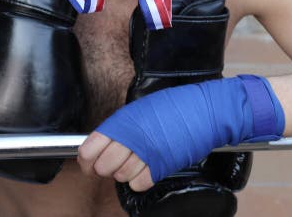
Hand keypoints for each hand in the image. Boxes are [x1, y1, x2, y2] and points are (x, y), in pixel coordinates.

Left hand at [77, 76, 284, 188]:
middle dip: (106, 168)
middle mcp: (130, 138)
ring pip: (120, 177)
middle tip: (116, 162)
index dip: (85, 160)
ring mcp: (145, 154)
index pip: (88, 148)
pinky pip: (138, 184)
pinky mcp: (160, 167)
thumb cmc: (176, 106)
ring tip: (137, 161)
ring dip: (125, 173)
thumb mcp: (141, 109)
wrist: (206, 110)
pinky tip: (149, 167)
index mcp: (122, 121)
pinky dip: (141, 180)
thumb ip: (120, 126)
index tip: (88, 164)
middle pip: (103, 167)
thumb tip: (103, 142)